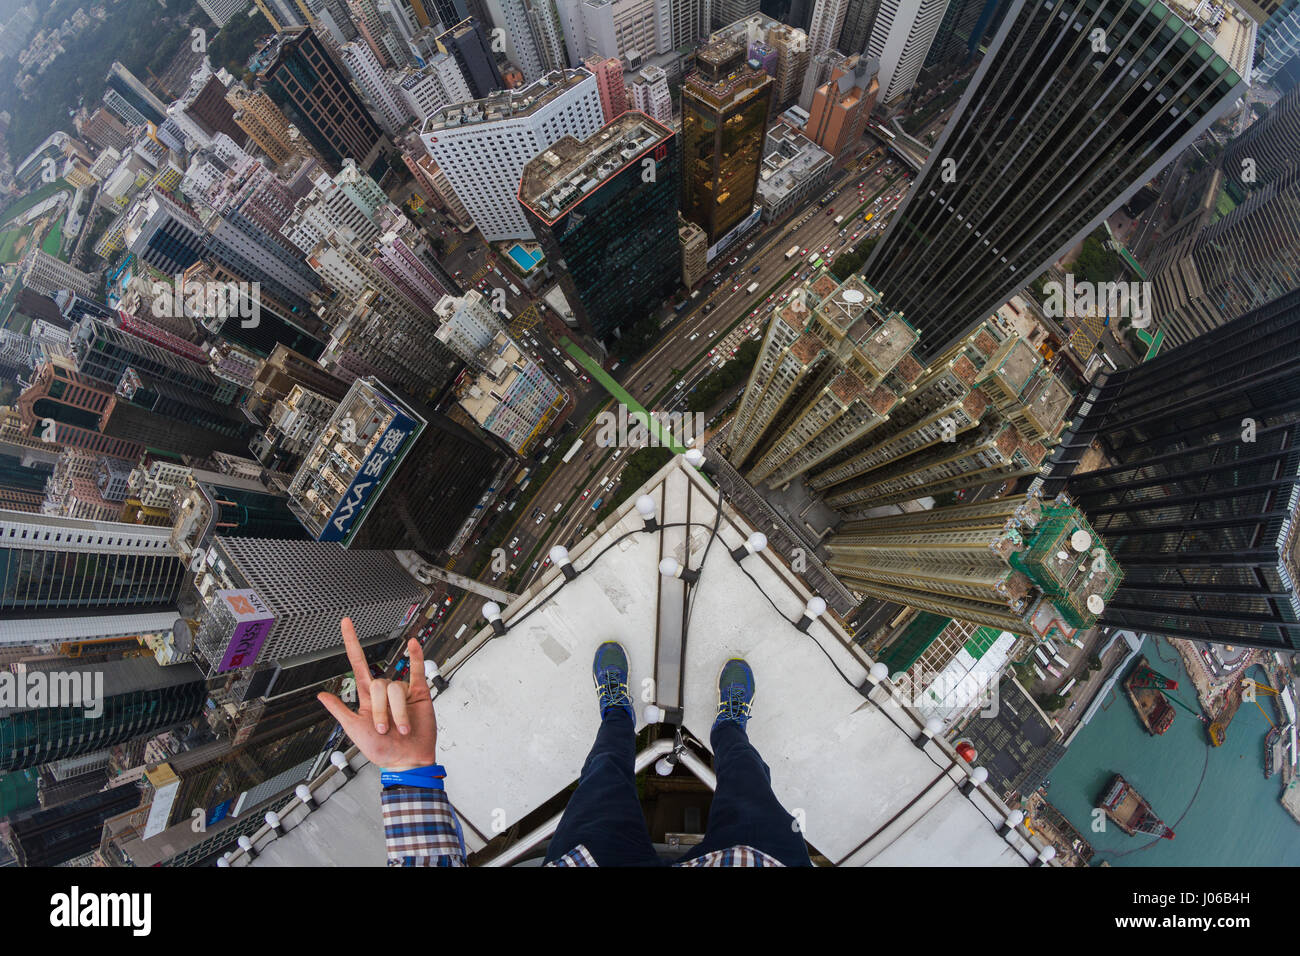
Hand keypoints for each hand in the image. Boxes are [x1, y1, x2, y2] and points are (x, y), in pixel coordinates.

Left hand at [318, 618, 437, 771]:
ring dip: (398, 712)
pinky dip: (416, 656)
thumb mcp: (354, 731)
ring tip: (401, 728)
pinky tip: (413, 645)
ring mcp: (402, 691)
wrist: (406, 760)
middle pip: (378, 684)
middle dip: (380, 709)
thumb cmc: (381, 750)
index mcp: (367, 698)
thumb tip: (321, 695)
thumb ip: (339, 711)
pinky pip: (417, 670)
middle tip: (383, 728)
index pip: (358, 664)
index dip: (351, 643)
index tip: (346, 623)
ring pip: (396, 687)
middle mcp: (384, 692)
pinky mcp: (419, 693)